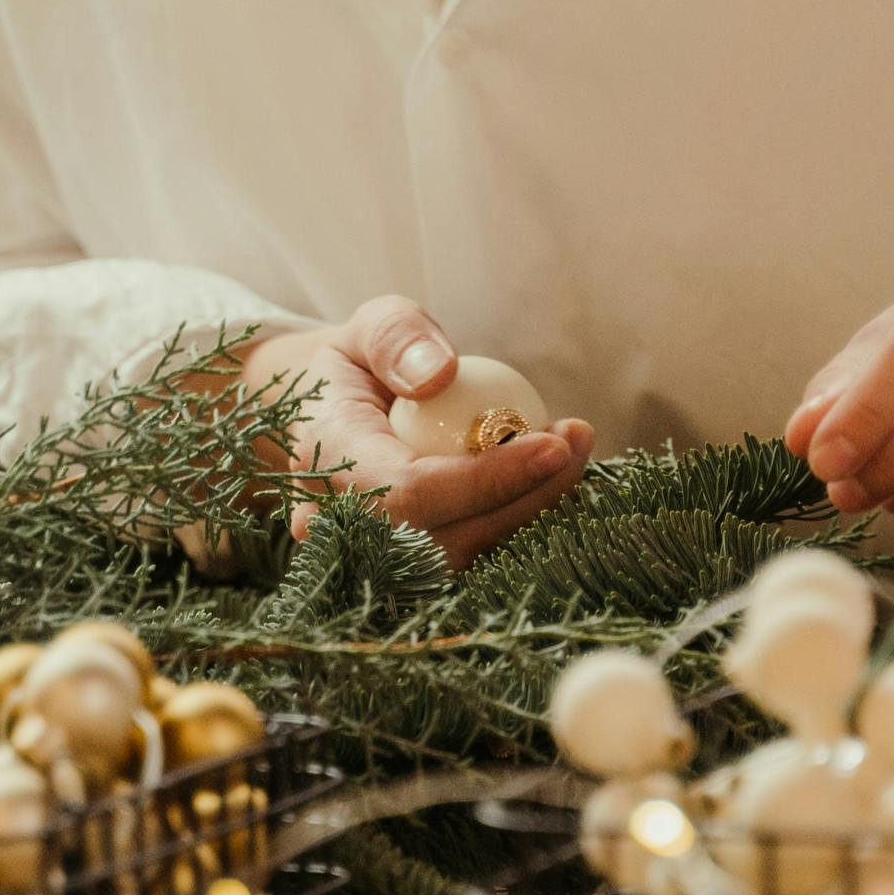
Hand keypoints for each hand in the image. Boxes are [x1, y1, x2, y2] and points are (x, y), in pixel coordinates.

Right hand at [243, 299, 593, 569]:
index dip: (488, 480)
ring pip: (462, 561)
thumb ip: (396, 336)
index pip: (412, 493)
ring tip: (571, 456)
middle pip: (446, 542)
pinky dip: (515, 526)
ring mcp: (370, 556)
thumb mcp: (366, 325)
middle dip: (525, 501)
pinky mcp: (403, 569)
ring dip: (529, 515)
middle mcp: (342, 524)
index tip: (553, 445)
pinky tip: (549, 481)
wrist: (317, 417)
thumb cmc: (351, 365)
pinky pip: (466, 561)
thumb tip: (441, 374)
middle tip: (576, 445)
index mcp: (329, 459)